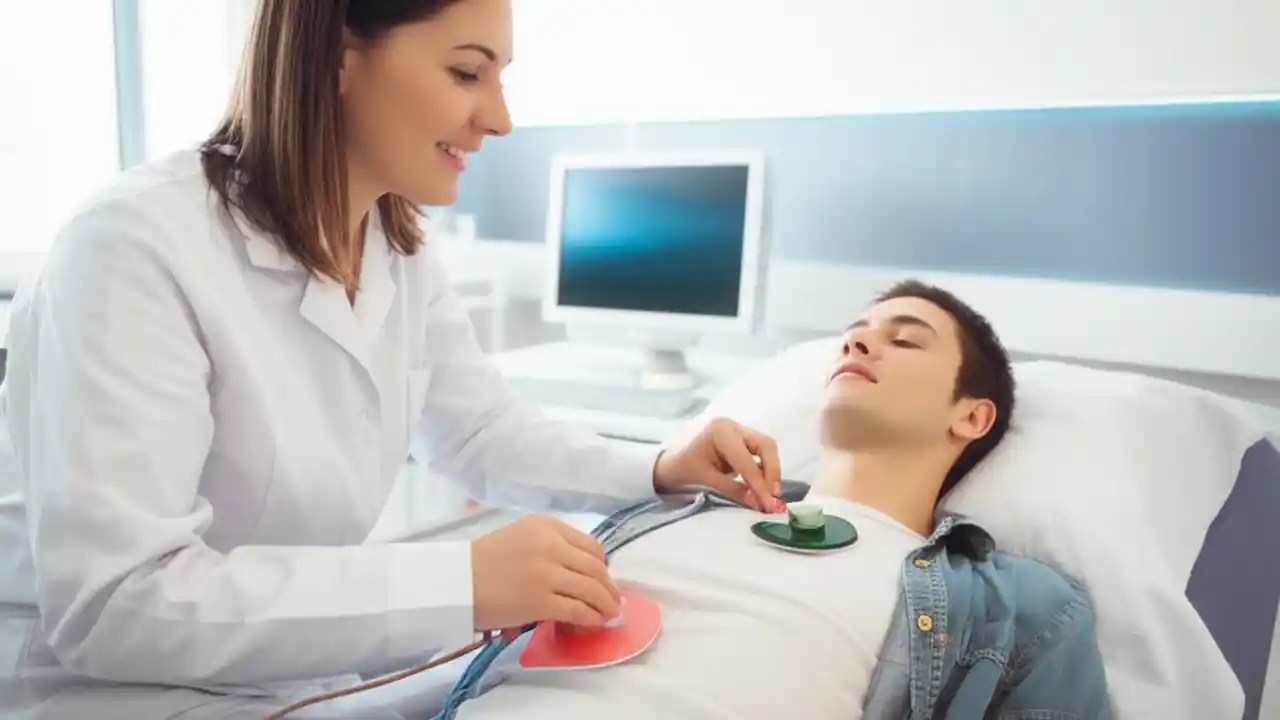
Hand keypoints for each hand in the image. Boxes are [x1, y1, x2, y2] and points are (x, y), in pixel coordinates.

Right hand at [471, 515, 621, 632]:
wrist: (454, 581)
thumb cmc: (481, 562)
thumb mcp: (520, 538)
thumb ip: (550, 547)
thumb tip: (580, 572)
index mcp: (546, 526)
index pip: (590, 546)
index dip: (602, 565)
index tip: (603, 578)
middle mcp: (550, 544)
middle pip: (596, 568)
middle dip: (608, 587)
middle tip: (612, 600)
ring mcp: (547, 573)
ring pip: (592, 589)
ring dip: (605, 605)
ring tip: (608, 614)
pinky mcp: (541, 601)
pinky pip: (578, 610)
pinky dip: (591, 618)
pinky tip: (593, 622)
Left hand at [652, 417, 783, 512]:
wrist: (671, 461)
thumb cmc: (684, 466)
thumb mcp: (707, 479)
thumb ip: (735, 491)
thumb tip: (760, 504)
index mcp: (720, 431)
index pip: (746, 460)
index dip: (759, 484)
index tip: (768, 504)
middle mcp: (733, 427)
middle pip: (766, 446)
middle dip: (772, 472)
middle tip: (774, 497)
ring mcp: (740, 431)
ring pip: (767, 449)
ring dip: (771, 472)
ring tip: (769, 495)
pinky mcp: (743, 440)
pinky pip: (760, 454)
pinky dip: (764, 470)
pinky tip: (763, 487)